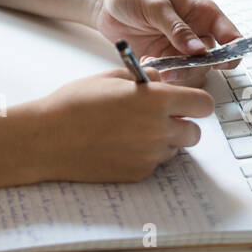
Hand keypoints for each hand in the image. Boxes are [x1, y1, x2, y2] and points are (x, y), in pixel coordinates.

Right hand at [26, 68, 214, 181]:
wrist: (48, 138)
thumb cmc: (75, 103)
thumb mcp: (110, 77)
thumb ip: (143, 78)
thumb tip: (159, 81)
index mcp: (156, 100)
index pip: (203, 104)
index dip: (195, 102)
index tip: (186, 102)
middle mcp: (159, 129)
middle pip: (194, 133)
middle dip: (181, 124)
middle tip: (157, 117)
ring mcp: (150, 155)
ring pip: (174, 149)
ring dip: (163, 140)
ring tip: (131, 130)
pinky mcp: (138, 174)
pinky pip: (153, 163)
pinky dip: (144, 155)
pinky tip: (119, 145)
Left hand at [91, 0, 241, 87]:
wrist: (104, 1)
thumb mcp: (154, 4)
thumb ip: (176, 27)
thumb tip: (198, 49)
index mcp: (202, 12)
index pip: (230, 36)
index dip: (232, 52)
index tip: (220, 63)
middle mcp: (196, 32)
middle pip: (212, 61)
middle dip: (194, 68)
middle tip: (172, 68)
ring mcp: (181, 48)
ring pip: (193, 72)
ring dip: (176, 74)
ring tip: (153, 64)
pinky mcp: (165, 59)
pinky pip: (173, 75)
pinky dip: (162, 76)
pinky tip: (146, 64)